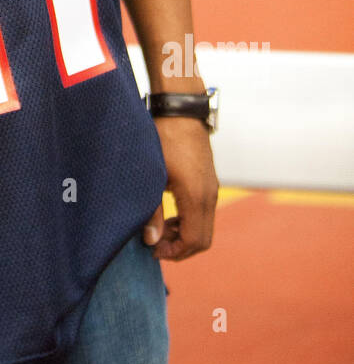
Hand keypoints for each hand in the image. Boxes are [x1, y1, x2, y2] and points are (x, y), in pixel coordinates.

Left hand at [142, 117, 218, 259]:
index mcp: (196, 197)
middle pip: (203, 240)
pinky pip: (205, 213)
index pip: (194, 241)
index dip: (174, 252)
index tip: (153, 250)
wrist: (180, 111)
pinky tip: (169, 215)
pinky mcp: (209, 182)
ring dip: (184, 235)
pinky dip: (189, 221)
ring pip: (205, 227)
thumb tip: (152, 241)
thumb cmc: (163, 139)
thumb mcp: (152, 176)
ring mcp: (212, 188)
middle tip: (155, 244)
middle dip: (180, 248)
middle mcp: (209, 195)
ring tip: (159, 230)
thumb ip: (152, 211)